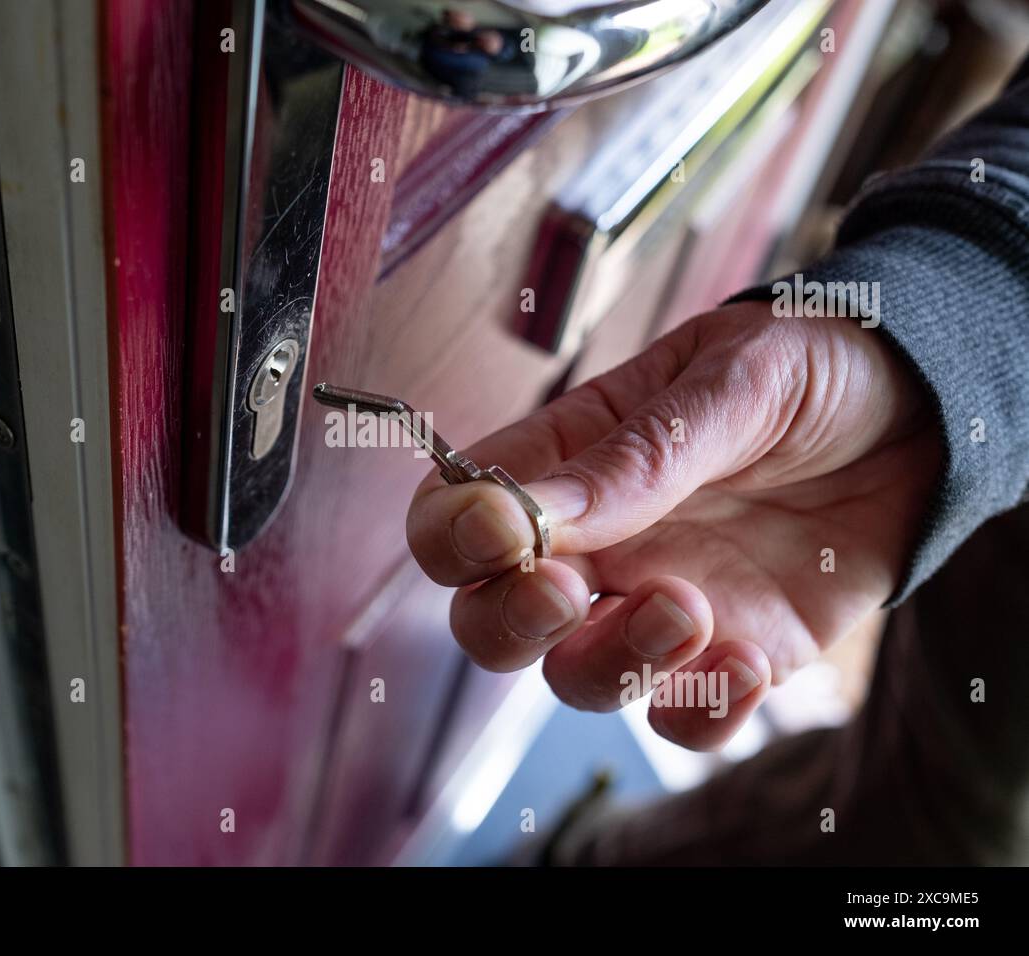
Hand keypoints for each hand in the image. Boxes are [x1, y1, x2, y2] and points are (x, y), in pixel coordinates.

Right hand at [406, 300, 942, 749]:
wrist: (925, 411)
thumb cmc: (809, 368)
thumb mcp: (726, 384)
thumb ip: (632, 456)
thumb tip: (526, 512)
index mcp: (565, 463)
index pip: (453, 520)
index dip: (451, 539)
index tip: (503, 529)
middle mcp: (594, 547)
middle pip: (488, 621)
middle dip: (509, 622)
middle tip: (569, 591)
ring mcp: (654, 606)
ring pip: (573, 681)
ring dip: (611, 666)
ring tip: (690, 610)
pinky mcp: (731, 654)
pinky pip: (681, 721)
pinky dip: (701, 712)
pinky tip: (747, 660)